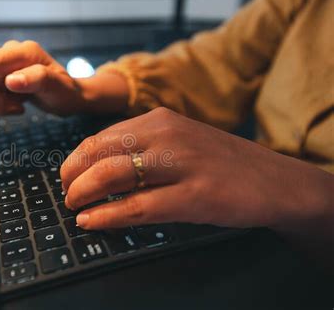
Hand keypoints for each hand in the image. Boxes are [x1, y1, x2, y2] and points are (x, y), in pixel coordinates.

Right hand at [0, 40, 128, 115]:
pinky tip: (18, 103)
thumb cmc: (66, 91)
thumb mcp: (56, 88)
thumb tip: (11, 81)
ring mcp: (3, 64)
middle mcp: (8, 54)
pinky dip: (1, 104)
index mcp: (21, 53)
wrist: (69, 95)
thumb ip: (36, 82)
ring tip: (21, 106)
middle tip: (19, 110)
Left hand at [60, 108, 332, 236]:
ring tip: (74, 208)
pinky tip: (92, 221)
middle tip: (66, 195)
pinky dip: (108, 215)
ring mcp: (181, 164)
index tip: (67, 176)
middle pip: (99, 153)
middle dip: (72, 177)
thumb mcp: (179, 141)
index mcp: (158, 120)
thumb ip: (143, 148)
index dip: (75, 160)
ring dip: (84, 193)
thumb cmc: (219, 163)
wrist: (273, 180)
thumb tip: (97, 168)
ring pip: (113, 175)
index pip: (100, 137)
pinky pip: (138, 206)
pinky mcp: (194, 195)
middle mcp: (166, 135)